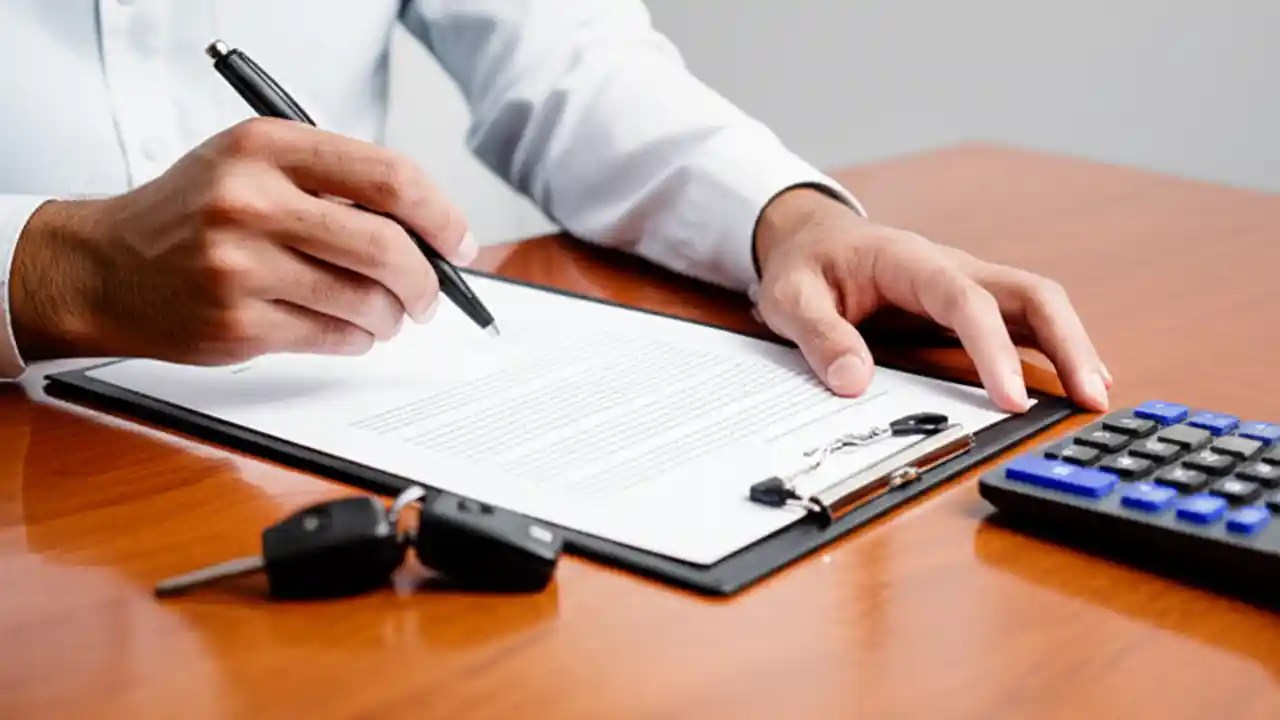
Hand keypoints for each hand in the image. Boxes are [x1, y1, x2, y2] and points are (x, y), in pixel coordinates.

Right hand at [12, 118, 473, 365]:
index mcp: (266, 148)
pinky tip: (348, 329)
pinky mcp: (238, 324)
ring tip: (386, 313)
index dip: (441, 214)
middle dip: (426, 280)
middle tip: (432, 294)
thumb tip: (427, 228)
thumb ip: (333, 181)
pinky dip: (358, 338)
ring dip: (392, 316)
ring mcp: (241, 267)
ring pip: (366, 301)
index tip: (458, 241)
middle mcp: (252, 202)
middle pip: (386, 246)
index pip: (388, 177)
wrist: (102, 267)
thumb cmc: (191, 214)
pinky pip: (335, 338)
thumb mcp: (252, 165)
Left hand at [753, 188, 1109, 412]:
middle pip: (1029, 293)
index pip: (966, 300)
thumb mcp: (790, 298)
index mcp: (909, 260)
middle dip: (1066, 343)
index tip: (1011, 398)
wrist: (810, 239)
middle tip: (1089, 399)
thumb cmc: (804, 266)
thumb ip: (819, 336)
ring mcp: (967, 284)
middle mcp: (952, 267)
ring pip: (1037, 306)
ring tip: (1093, 399)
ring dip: (1071, 347)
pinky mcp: (970, 305)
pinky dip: (1052, 350)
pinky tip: (1071, 383)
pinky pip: (1023, 323)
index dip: (993, 348)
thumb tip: (853, 381)